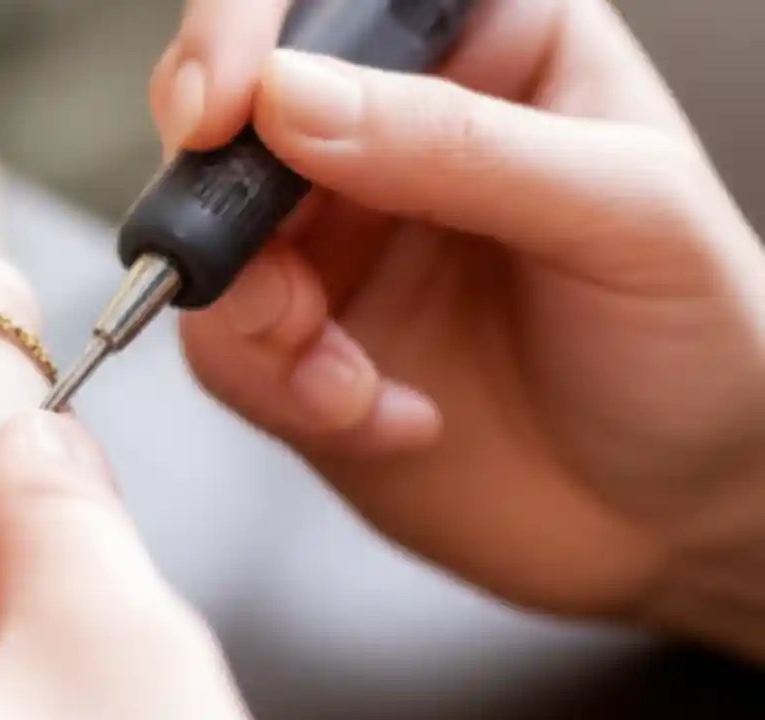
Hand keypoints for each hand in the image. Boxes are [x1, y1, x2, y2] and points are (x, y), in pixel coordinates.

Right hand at [152, 0, 764, 657]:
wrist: (674, 521)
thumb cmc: (696, 348)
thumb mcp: (624, 218)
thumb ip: (460, 146)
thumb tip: (294, 98)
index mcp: (485, 53)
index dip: (250, 31)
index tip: (224, 106)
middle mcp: (391, 139)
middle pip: (234, 110)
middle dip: (224, 196)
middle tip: (265, 271)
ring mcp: (337, 244)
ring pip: (209, 239)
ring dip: (254, 317)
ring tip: (347, 378)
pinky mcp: (303, 344)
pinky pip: (225, 347)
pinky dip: (283, 390)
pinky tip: (386, 416)